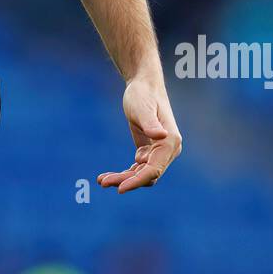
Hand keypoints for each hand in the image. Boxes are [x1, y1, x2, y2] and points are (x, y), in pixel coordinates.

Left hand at [97, 77, 181, 193]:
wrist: (143, 85)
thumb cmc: (143, 94)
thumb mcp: (142, 108)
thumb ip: (150, 123)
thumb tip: (161, 136)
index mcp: (170, 141)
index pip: (154, 169)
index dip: (137, 181)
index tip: (120, 188)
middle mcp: (168, 150)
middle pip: (147, 175)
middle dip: (126, 181)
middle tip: (102, 182)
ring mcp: (160, 152)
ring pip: (142, 174)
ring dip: (123, 179)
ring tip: (102, 180)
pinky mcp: (149, 151)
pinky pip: (138, 169)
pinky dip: (125, 173)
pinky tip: (108, 175)